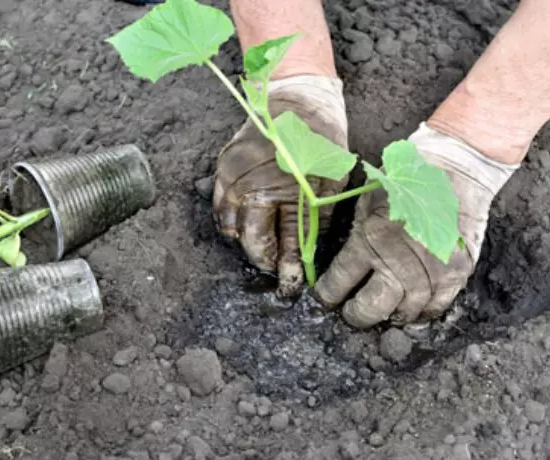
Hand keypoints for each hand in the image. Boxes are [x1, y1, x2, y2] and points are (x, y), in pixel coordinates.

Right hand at [213, 75, 348, 296]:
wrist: (297, 98)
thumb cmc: (321, 139)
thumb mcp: (330, 180)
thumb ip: (317, 218)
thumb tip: (307, 252)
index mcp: (284, 192)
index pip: (284, 244)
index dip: (287, 270)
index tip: (291, 286)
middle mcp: (253, 188)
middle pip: (252, 241)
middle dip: (264, 261)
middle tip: (275, 270)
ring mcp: (234, 178)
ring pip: (231, 228)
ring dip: (246, 242)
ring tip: (262, 247)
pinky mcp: (223, 168)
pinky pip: (218, 207)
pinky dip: (230, 221)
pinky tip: (243, 225)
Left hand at [315, 123, 518, 327]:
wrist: (457, 166)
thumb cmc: (406, 177)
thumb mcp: (368, 198)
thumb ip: (358, 231)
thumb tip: (344, 263)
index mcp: (370, 238)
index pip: (340, 280)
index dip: (328, 295)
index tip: (326, 299)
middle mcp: (399, 258)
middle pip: (372, 307)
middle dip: (357, 315)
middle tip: (353, 314)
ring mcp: (431, 268)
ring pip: (405, 312)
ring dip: (390, 316)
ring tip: (384, 313)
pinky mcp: (457, 271)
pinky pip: (437, 307)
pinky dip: (423, 313)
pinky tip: (413, 309)